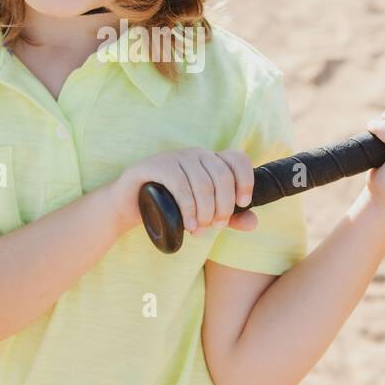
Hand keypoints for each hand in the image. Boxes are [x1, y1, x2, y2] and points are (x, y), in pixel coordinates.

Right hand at [111, 148, 260, 236]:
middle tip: (216, 226)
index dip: (245, 180)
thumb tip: (253, 222)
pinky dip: (188, 208)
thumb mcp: (204, 214)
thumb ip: (229, 217)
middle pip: (222, 176)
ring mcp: (175, 157)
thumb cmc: (170, 207)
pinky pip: (179, 184)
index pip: (237, 160)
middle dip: (223, 206)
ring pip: (202, 183)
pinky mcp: (155, 165)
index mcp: (210, 161)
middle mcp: (195, 154)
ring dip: (205, 212)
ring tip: (199, 230)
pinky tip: (187, 224)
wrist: (130, 206)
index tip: (244, 203)